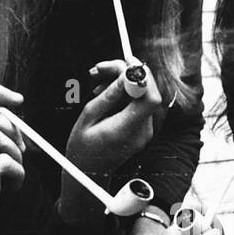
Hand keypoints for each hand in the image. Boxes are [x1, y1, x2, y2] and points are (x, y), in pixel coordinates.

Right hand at [64, 59, 160, 174]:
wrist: (88, 171)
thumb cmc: (83, 147)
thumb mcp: (88, 117)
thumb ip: (110, 95)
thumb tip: (127, 75)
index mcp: (127, 130)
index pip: (150, 99)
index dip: (142, 76)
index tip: (125, 63)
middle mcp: (142, 131)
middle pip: (147, 92)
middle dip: (127, 74)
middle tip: (101, 69)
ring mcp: (145, 131)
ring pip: (141, 95)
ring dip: (122, 83)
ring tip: (97, 83)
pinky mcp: (142, 128)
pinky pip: (137, 104)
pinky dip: (123, 94)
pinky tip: (105, 94)